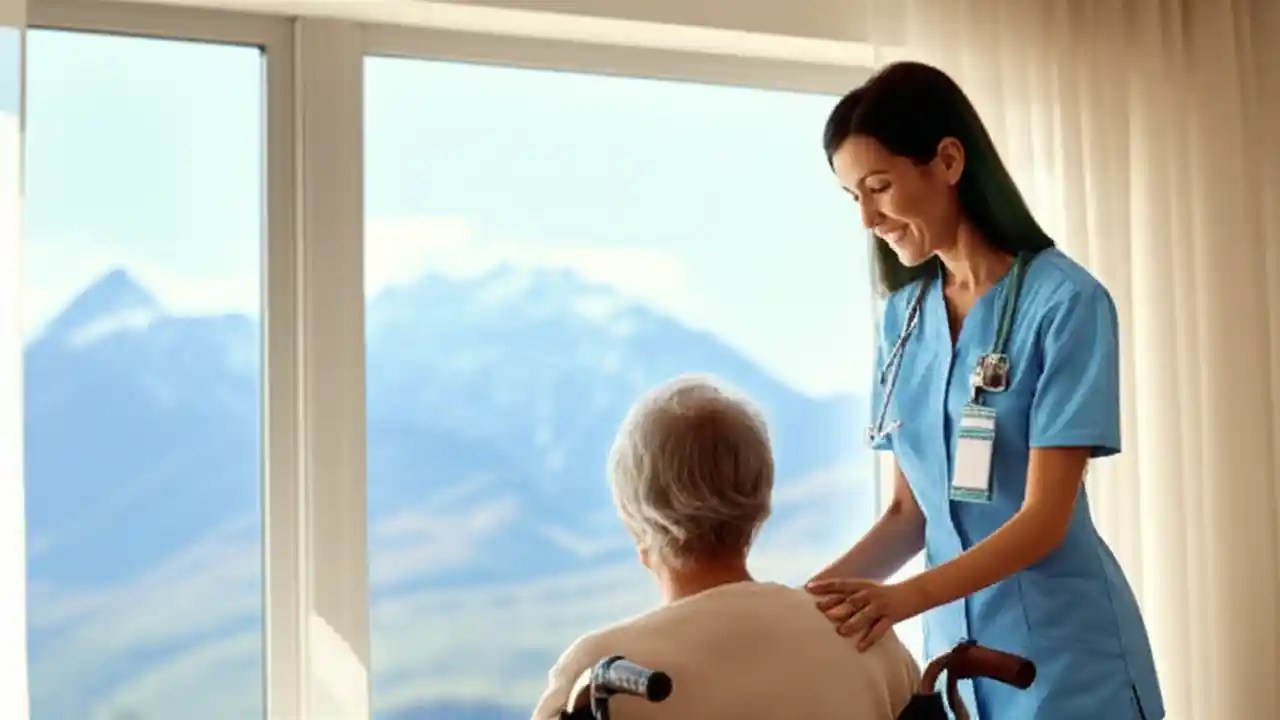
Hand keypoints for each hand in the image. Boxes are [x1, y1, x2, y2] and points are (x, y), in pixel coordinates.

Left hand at [805, 578, 927, 651]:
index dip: (825, 585)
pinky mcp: (892, 616)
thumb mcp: (867, 589)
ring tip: (841, 631)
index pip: (840, 584)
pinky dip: (869, 639)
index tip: (809, 587)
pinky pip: (879, 629)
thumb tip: (826, 604)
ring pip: (864, 614)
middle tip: (820, 610)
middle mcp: (870, 594)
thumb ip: (850, 595)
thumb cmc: (885, 594)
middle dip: (835, 604)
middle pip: (850, 599)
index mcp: (862, 585)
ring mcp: (881, 605)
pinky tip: (860, 648)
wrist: (915, 592)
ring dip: (852, 622)